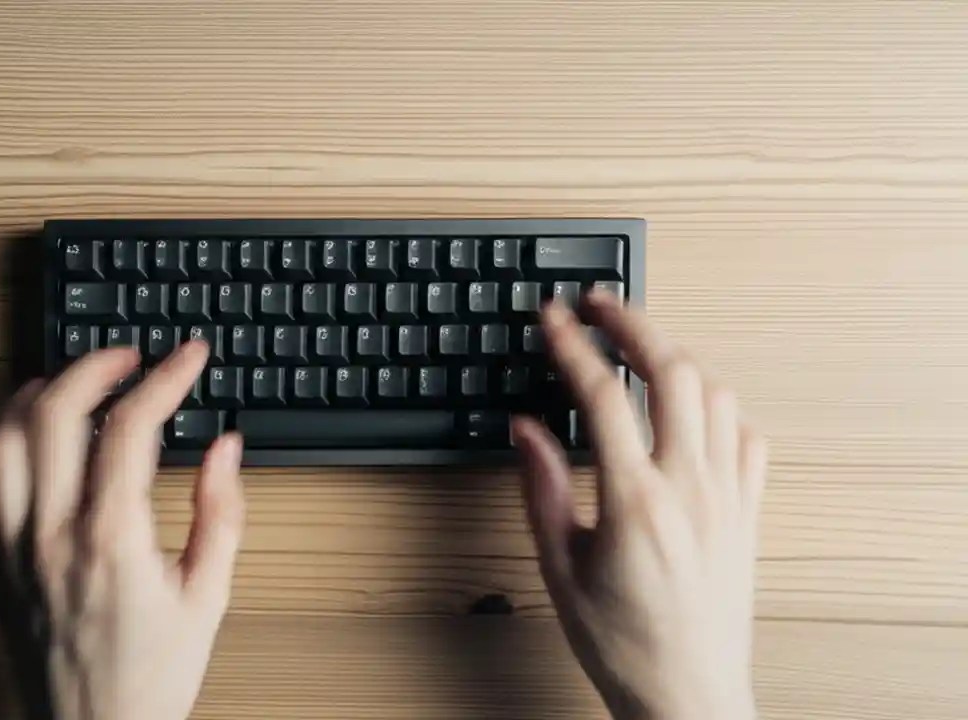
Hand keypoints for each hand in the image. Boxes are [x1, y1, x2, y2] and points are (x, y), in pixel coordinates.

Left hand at [0, 341, 244, 719]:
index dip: (165, 377)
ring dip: (35, 395)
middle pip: (54, 411)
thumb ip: (221, 513)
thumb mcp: (209, 596)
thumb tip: (225, 448)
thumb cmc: (151, 677)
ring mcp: (11, 547)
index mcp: (113, 539)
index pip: (132, 425)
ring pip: (0, 438)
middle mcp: (52, 534)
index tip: (187, 358)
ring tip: (72, 386)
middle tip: (128, 358)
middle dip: (94, 364)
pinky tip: (12, 438)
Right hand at [512, 293, 765, 719]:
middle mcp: (690, 488)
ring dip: (677, 355)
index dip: (574, 345)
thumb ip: (541, 489)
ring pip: (716, 393)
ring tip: (641, 345)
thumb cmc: (623, 642)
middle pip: (672, 371)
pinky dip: (720, 402)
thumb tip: (525, 430)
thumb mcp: (559, 567)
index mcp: (635, 501)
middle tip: (599, 304)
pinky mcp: (749, 511)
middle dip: (633, 323)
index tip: (554, 318)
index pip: (604, 396)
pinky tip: (696, 403)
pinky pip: (748, 435)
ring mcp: (728, 496)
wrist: (687, 694)